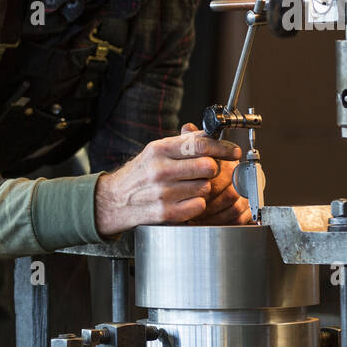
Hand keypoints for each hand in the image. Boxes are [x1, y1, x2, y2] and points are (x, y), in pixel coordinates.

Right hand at [94, 125, 243, 236]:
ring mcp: (163, 193)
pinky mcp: (166, 212)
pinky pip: (198, 205)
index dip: (222, 148)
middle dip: (211, 170)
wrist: (113, 200)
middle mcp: (160, 170)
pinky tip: (183, 200)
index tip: (233, 152)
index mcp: (159, 150)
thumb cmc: (139, 175)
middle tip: (204, 172)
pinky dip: (196, 204)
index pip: (200, 144)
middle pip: (208, 167)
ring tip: (187, 188)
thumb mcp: (155, 151)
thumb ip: (183, 142)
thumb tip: (210, 134)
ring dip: (202, 188)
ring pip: (205, 187)